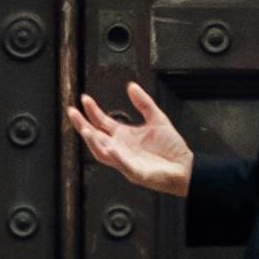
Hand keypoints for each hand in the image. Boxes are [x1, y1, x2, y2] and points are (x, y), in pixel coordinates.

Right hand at [67, 78, 192, 197]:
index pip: (102, 122)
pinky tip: (110, 148)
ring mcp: (126, 161)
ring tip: (86, 130)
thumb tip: (131, 86)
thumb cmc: (171, 148)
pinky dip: (116, 157)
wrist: (185, 167)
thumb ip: (144, 103)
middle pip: (96, 137)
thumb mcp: (157, 118)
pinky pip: (123, 165)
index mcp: (124, 136)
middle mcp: (121, 148)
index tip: (84, 99)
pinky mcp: (136, 172)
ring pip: (103, 153)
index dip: (92, 111)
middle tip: (73, 112)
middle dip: (83, 125)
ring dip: (93, 142)